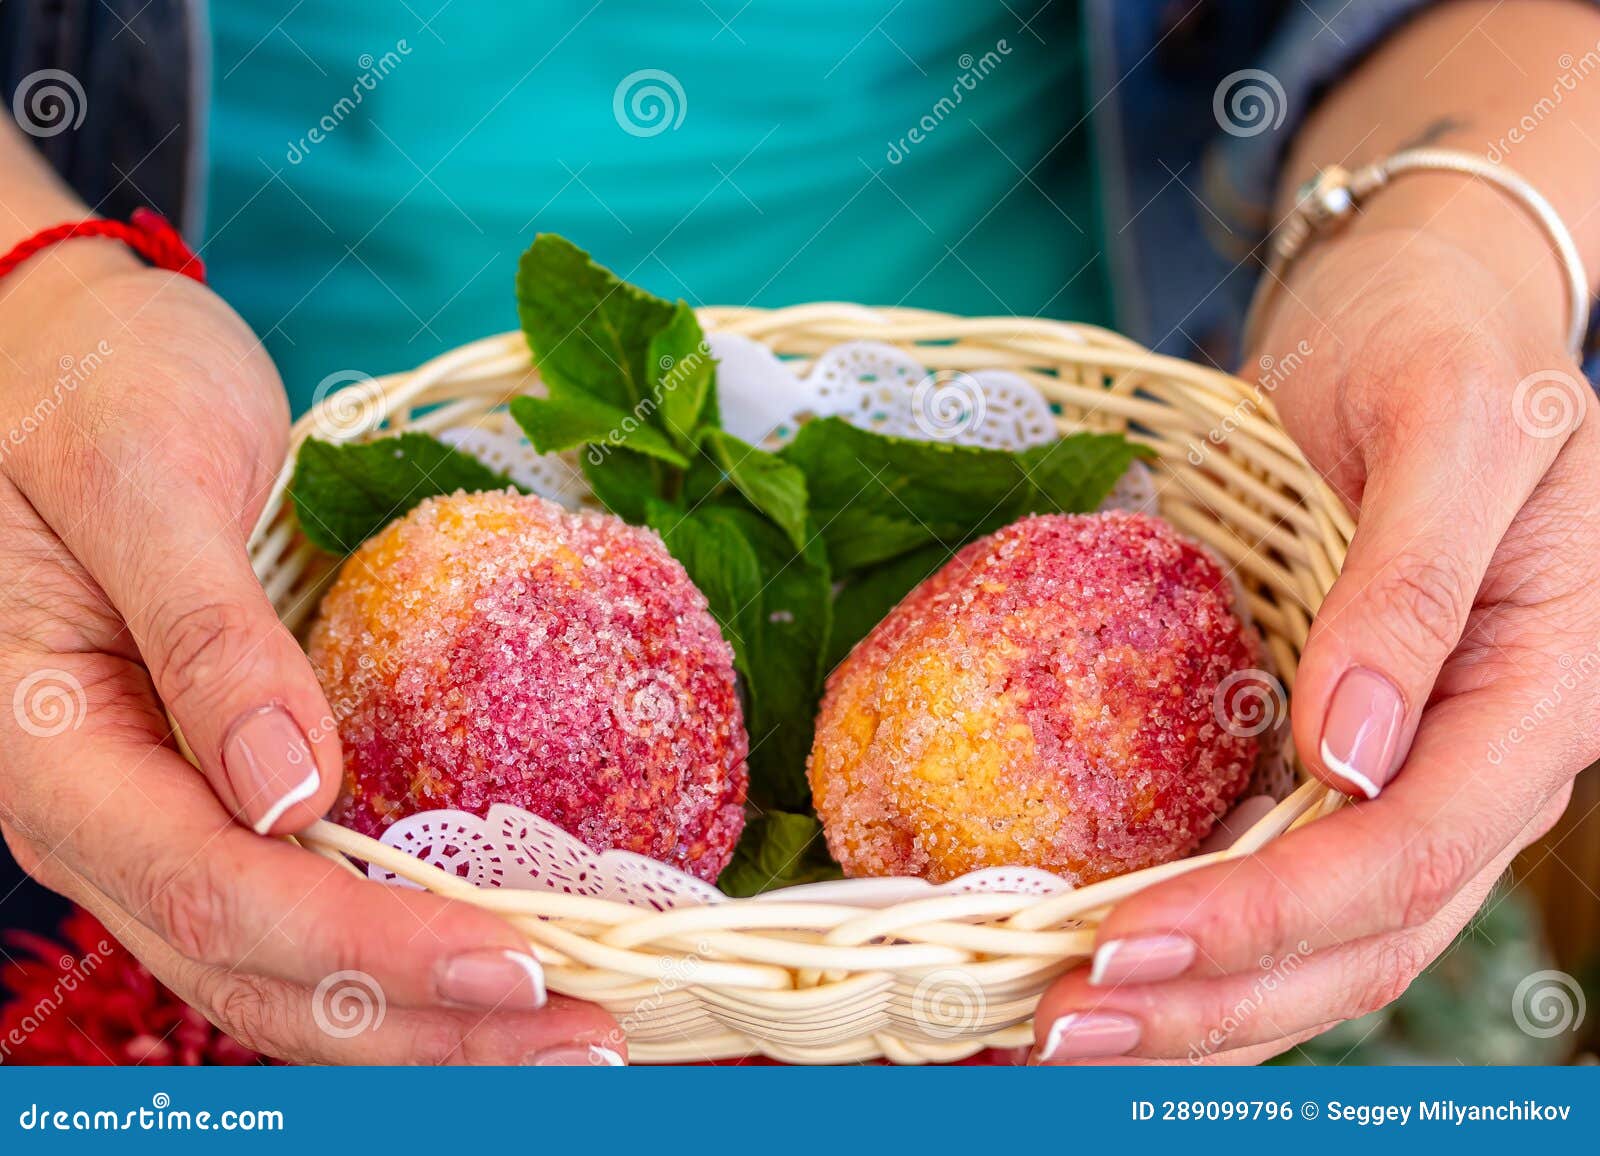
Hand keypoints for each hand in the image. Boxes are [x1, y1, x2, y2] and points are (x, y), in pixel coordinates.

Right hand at [0, 259, 620, 1063]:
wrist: (63, 350)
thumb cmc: (89, 388)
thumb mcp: (142, 478)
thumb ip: (205, 635)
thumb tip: (290, 792)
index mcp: (50, 746)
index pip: (218, 892)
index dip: (369, 949)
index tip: (516, 965)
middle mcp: (99, 811)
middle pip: (257, 971)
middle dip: (425, 1024)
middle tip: (586, 1042)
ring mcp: (157, 809)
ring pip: (279, 967)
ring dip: (421, 1019)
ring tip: (564, 1038)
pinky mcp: (214, 786)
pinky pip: (298, 902)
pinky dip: (396, 953)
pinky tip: (492, 965)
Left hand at [1030, 226, 1597, 1063]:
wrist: (1422, 314)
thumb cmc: (1444, 345)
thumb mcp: (1451, 426)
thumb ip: (1413, 585)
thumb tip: (1354, 754)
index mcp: (1545, 691)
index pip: (1412, 851)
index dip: (1271, 918)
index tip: (1129, 947)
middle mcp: (1487, 758)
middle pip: (1367, 934)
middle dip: (1219, 1000)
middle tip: (1064, 1031)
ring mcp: (1420, 766)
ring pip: (1332, 937)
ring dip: (1206, 1003)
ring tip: (1065, 1034)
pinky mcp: (1353, 753)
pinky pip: (1293, 875)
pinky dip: (1209, 937)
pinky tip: (1116, 965)